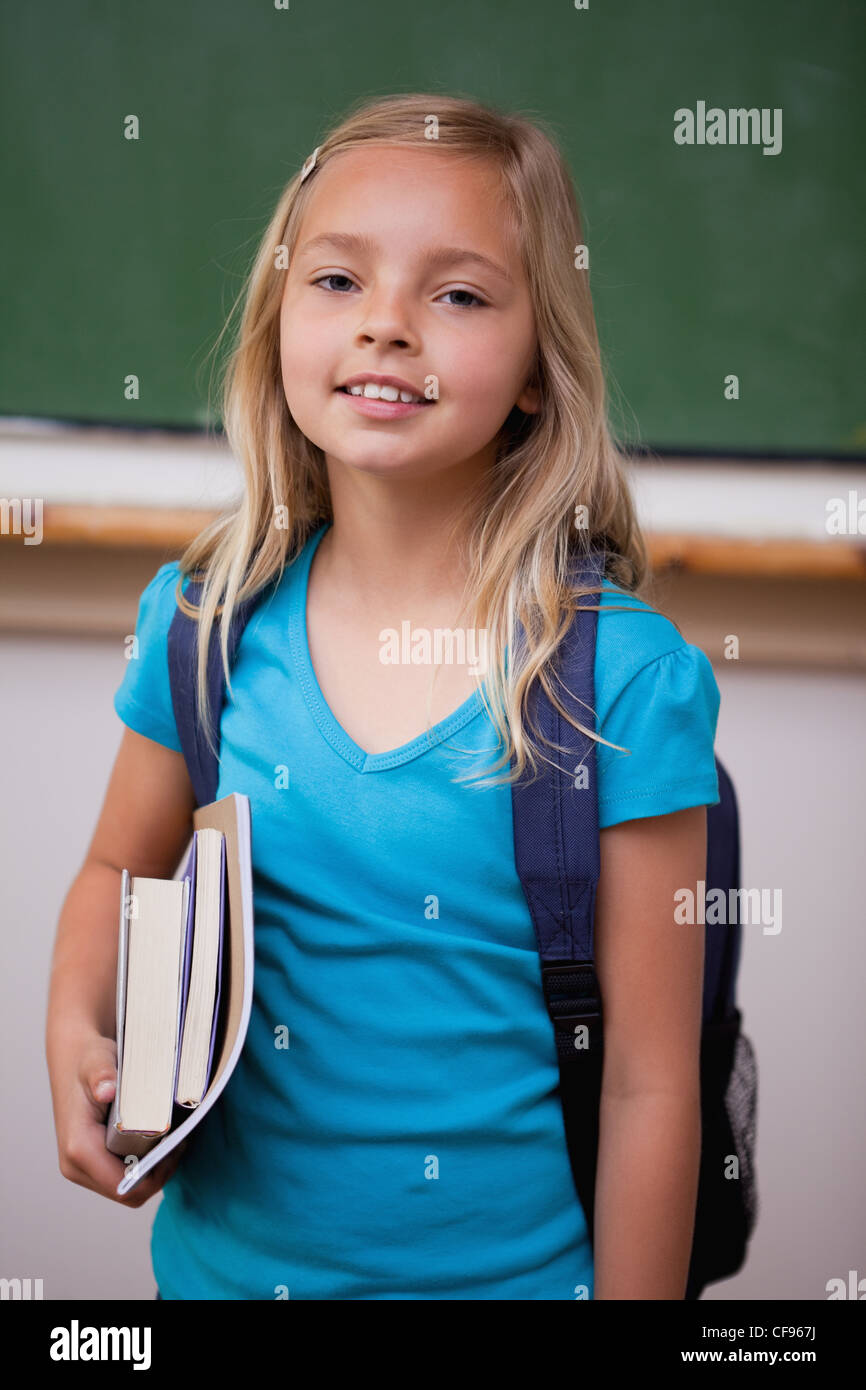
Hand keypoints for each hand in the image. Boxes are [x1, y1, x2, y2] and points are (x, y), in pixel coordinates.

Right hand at [50, 1030, 187, 1207]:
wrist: (74, 1060)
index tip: (177, 1147)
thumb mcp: (97, 1061)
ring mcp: (82, 1168)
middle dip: (158, 1174)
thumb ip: (102, 1074)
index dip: (156, 1175)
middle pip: (128, 1191)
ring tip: (173, 1142)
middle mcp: (76, 1165)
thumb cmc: (88, 1060)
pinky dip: (143, 1165)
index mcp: (79, 1148)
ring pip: (126, 1187)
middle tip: (180, 1144)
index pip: (124, 1185)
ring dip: (152, 1171)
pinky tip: (159, 1142)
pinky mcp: (91, 1163)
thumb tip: (107, 1090)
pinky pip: (121, 1177)